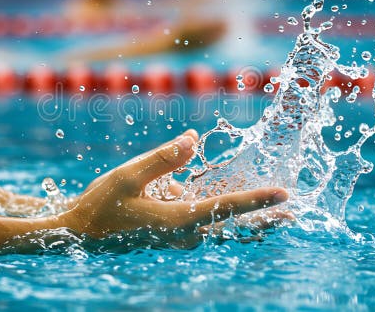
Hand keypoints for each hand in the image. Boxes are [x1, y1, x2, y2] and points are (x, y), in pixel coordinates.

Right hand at [59, 130, 288, 245]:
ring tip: (276, 206)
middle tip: (294, 213)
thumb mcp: (126, 176)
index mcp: (177, 220)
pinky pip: (205, 217)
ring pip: (221, 222)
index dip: (257, 200)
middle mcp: (184, 231)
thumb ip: (162, 158)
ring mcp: (180, 233)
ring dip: (246, 215)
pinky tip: (234, 193)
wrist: (80, 234)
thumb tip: (193, 140)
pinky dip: (222, 207)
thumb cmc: (101, 206)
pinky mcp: (174, 229)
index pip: (225, 208)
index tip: (283, 196)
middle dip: (263, 219)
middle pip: (233, 224)